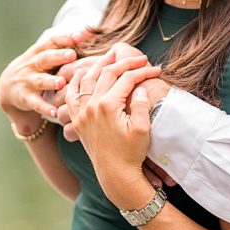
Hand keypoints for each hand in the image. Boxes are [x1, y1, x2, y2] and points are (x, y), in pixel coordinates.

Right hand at [0, 30, 90, 132]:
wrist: (8, 88)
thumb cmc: (38, 68)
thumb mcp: (47, 56)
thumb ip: (66, 46)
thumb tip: (91, 31)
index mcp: (40, 52)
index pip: (52, 41)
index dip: (66, 38)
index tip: (81, 35)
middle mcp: (32, 65)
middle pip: (45, 58)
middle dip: (58, 56)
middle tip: (71, 55)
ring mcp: (27, 81)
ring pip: (40, 80)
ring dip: (50, 81)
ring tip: (61, 83)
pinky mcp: (25, 97)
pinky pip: (35, 103)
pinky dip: (44, 107)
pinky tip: (55, 112)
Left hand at [68, 52, 162, 203]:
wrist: (115, 173)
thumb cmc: (132, 152)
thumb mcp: (143, 129)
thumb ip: (142, 104)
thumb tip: (140, 87)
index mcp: (108, 106)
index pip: (127, 79)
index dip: (143, 71)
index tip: (157, 70)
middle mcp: (91, 106)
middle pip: (107, 73)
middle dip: (126, 63)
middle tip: (141, 59)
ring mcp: (81, 111)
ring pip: (87, 78)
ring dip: (101, 65)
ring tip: (114, 56)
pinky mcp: (77, 118)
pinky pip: (72, 94)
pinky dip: (77, 81)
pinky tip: (86, 73)